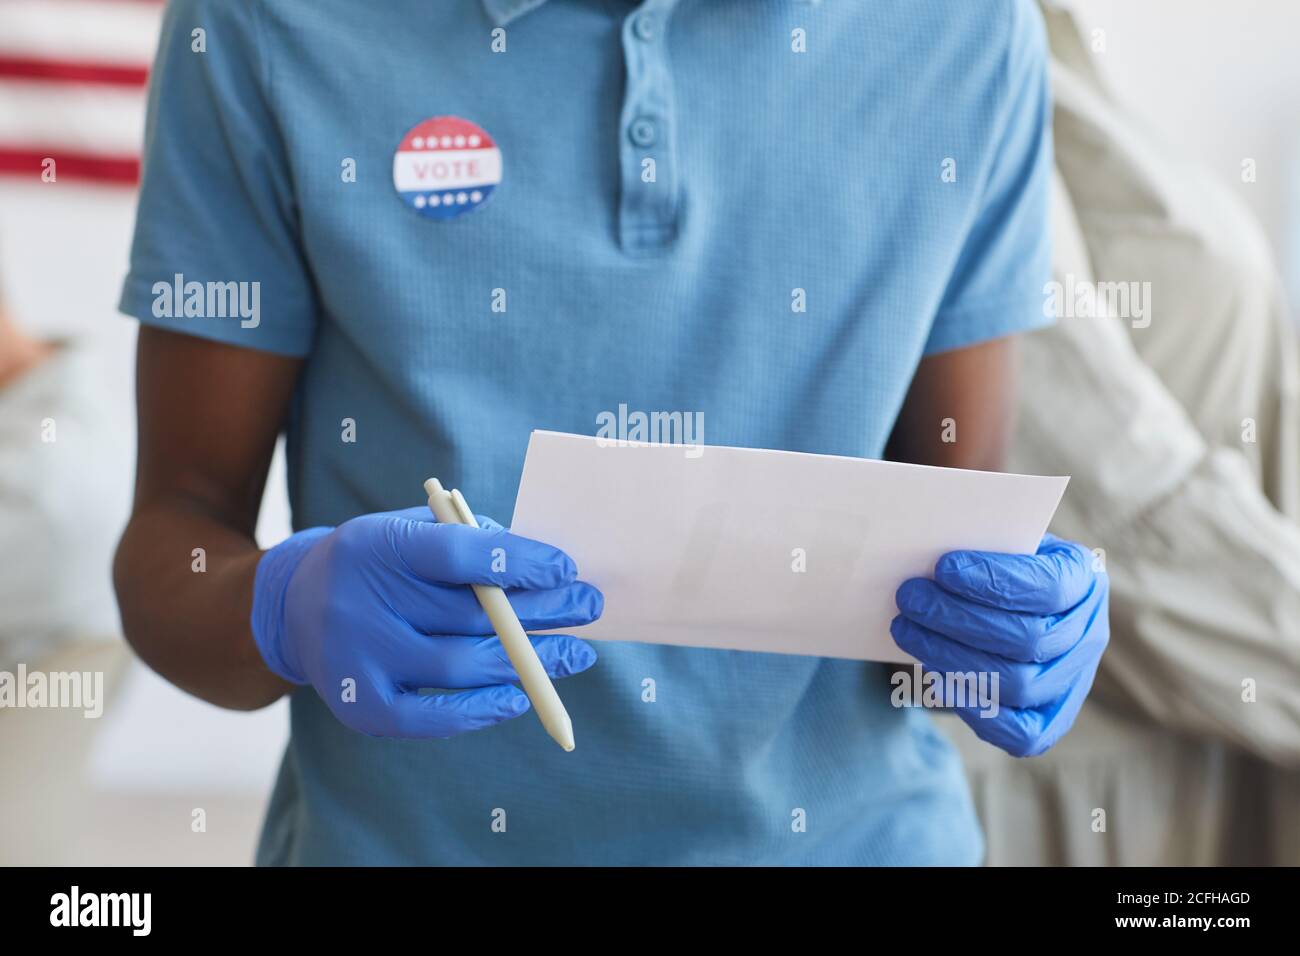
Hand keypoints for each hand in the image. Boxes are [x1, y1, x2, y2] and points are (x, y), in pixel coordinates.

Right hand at [251, 506, 601, 737]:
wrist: (294, 608)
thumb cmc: (379, 563)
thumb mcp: (411, 530)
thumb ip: (470, 541)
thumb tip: (546, 572)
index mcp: (377, 545)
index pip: (460, 552)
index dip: (520, 561)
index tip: (566, 567)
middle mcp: (361, 602)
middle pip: (469, 614)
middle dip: (540, 612)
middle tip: (587, 607)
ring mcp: (357, 659)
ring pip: (459, 666)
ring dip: (527, 662)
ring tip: (575, 653)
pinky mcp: (361, 707)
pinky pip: (432, 717)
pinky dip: (481, 710)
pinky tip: (519, 695)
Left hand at [890, 533, 1108, 756]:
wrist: (1006, 598)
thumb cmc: (996, 560)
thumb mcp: (999, 538)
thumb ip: (981, 542)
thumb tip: (930, 554)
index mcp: (1085, 579)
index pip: (1048, 588)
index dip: (994, 581)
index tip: (942, 568)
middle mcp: (1089, 633)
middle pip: (1027, 639)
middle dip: (958, 618)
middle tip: (910, 598)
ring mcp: (1074, 681)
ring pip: (1018, 683)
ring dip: (952, 657)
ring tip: (907, 629)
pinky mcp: (1051, 718)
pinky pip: (1021, 733)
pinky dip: (975, 707)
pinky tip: (934, 676)